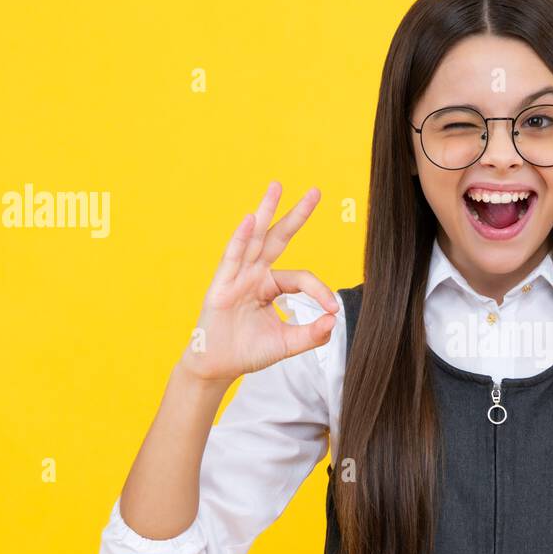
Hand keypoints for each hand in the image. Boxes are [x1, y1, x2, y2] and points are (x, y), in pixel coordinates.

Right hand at [178, 181, 339, 385]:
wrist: (218, 366)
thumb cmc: (248, 351)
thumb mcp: (287, 343)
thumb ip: (312, 334)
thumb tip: (334, 320)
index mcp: (270, 285)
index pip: (301, 278)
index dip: (320, 291)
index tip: (333, 309)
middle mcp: (255, 274)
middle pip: (278, 238)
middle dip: (296, 215)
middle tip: (316, 191)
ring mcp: (237, 277)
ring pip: (254, 239)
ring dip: (265, 211)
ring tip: (276, 186)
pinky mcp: (221, 285)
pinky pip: (233, 257)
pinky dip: (241, 238)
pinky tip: (251, 220)